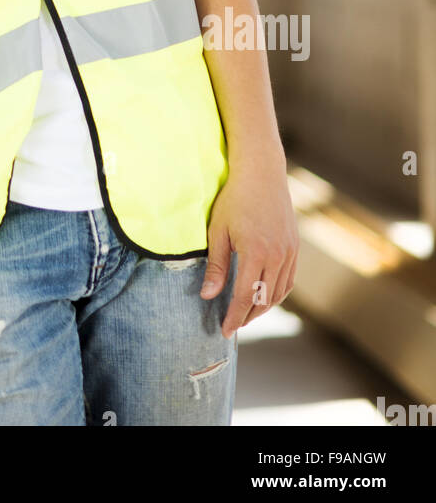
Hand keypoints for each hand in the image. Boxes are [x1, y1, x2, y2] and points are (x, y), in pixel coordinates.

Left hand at [200, 158, 297, 338]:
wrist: (261, 172)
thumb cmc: (234, 198)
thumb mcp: (218, 231)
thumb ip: (216, 266)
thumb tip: (208, 296)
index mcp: (256, 252)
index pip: (245, 296)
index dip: (235, 317)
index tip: (224, 330)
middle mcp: (277, 255)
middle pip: (264, 299)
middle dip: (248, 316)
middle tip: (233, 325)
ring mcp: (289, 251)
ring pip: (278, 292)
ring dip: (263, 307)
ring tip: (246, 314)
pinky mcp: (295, 246)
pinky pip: (288, 279)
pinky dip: (276, 293)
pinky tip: (263, 296)